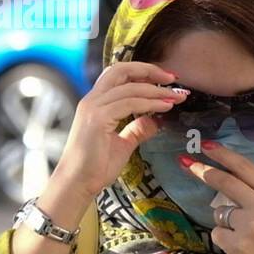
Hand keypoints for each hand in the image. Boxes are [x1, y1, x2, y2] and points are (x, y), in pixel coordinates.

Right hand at [50, 61, 183, 200]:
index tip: (165, 80)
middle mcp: (92, 100)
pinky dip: (150, 102)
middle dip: (149, 70)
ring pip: (129, 87)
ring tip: (175, 97)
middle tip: (173, 79)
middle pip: (121, 70)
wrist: (78, 184)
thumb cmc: (95, 167)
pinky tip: (164, 107)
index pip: (118, 75)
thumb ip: (136, 130)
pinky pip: (129, 103)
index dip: (142, 72)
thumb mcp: (122, 144)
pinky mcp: (98, 118)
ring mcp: (93, 107)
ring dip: (156, 90)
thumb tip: (154, 121)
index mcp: (95, 103)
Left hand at [179, 140, 253, 253]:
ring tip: (247, 239)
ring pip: (220, 213)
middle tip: (185, 162)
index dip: (224, 155)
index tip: (206, 145)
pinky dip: (224, 241)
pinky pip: (218, 234)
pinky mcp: (237, 244)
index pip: (246, 168)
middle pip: (225, 182)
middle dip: (203, 170)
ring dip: (226, 224)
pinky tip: (241, 250)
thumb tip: (227, 180)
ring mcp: (249, 226)